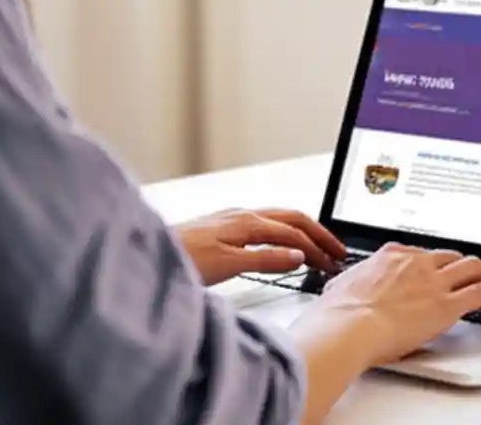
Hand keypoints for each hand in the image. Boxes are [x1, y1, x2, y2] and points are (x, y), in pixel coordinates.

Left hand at [173, 208, 346, 285]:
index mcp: (247, 222)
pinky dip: (283, 234)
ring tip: (316, 246)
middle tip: (336, 250)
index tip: (333, 262)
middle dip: (317, 233)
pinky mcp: (221, 229)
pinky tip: (279, 244)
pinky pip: (264, 225)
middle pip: (291, 218)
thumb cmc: (179, 259)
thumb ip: (265, 259)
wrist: (144, 255)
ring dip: (301, 232)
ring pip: (278, 219)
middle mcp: (242, 215)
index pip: (294, 232)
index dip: (317, 248)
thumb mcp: (228, 264)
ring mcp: (231, 220)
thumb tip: (298, 254)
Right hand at [314, 243, 480, 364]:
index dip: (431, 264)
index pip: (420, 253)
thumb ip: (352, 282)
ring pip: (472, 267)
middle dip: (460, 265)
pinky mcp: (447, 306)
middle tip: (466, 277)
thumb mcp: (340, 285)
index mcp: (391, 256)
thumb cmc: (338, 314)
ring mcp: (434, 282)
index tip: (433, 271)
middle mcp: (416, 264)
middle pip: (450, 255)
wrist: (347, 328)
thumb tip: (345, 286)